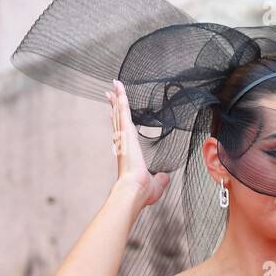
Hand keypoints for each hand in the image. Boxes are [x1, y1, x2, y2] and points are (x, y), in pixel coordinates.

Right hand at [105, 79, 169, 206]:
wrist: (134, 190)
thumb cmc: (142, 191)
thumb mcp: (156, 184)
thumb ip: (161, 179)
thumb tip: (166, 177)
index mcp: (129, 152)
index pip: (123, 132)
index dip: (118, 122)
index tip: (114, 113)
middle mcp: (123, 142)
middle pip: (118, 118)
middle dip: (114, 105)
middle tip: (110, 93)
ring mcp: (123, 136)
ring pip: (120, 111)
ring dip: (117, 97)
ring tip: (114, 83)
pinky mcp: (125, 132)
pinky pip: (123, 110)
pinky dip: (120, 98)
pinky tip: (118, 87)